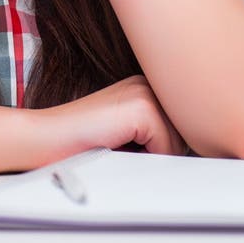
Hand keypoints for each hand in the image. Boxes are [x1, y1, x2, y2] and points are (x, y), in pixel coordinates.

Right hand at [35, 75, 187, 163]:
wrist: (45, 138)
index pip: (183, 126)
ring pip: (179, 143)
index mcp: (145, 87)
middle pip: (185, 135)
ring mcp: (145, 92)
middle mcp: (147, 83)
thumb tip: (198, 153)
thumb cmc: (79, 142)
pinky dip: (146, 159)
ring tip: (119, 146)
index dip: (169, 147)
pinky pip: (167, 148)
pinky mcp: (141, 107)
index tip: (144, 150)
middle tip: (125, 148)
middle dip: (162, 153)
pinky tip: (117, 145)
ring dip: (153, 157)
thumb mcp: (125, 134)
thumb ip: (156, 134)